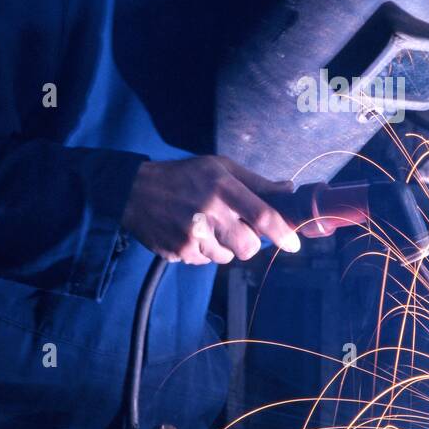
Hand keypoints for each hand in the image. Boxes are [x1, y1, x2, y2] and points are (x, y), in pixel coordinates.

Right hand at [121, 156, 300, 264]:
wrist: (134, 191)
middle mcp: (209, 213)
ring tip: (206, 226)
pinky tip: (190, 233)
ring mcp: (192, 236)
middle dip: (249, 243)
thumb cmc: (183, 175)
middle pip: (248, 247)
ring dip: (224, 247)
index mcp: (223, 188)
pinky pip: (204, 262)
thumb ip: (256, 182)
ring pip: (226, 257)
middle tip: (237, 230)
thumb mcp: (219, 167)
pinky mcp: (178, 252)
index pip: (262, 216)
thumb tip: (288, 189)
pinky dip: (203, 251)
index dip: (283, 233)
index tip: (295, 245)